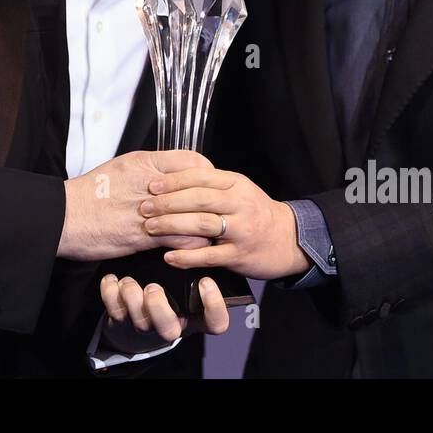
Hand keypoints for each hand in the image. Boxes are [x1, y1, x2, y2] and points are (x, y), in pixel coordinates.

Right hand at [57, 149, 213, 260]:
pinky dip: (193, 245)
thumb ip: (147, 170)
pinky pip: (182, 239)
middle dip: (213, 201)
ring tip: (211, 231)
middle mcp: (150, 183)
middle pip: (200, 188)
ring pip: (195, 214)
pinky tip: (194, 248)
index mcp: (145, 162)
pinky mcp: (143, 236)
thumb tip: (169, 176)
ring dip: (207, 225)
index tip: (210, 188)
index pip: (194, 162)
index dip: (208, 176)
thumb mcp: (120, 169)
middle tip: (218, 212)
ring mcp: (148, 209)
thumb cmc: (89, 194)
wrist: (63, 216)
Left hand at [99, 274, 230, 348]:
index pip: (216, 322)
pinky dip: (110, 294)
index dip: (214, 305)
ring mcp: (145, 325)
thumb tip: (198, 235)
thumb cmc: (171, 291)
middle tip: (152, 287)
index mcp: (194, 316)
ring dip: (132, 299)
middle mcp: (171, 323)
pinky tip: (111, 279)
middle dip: (158, 308)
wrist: (134, 319)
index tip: (205, 281)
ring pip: (140, 323)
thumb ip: (194, 265)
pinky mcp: (122, 321)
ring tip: (128, 281)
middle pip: (169, 330)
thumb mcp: (187, 281)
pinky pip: (114, 312)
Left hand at [139, 167, 310, 279]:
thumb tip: (172, 177)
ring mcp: (241, 230)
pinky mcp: (240, 255)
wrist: (288, 240)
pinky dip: (186, 256)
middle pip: (198, 199)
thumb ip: (211, 183)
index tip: (151, 185)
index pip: (200, 176)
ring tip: (150, 228)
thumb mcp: (239, 190)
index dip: (173, 180)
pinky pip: (208, 256)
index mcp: (236, 184)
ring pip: (202, 225)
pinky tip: (168, 256)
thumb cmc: (255, 213)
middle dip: (167, 203)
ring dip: (172, 226)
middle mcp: (240, 204)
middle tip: (144, 207)